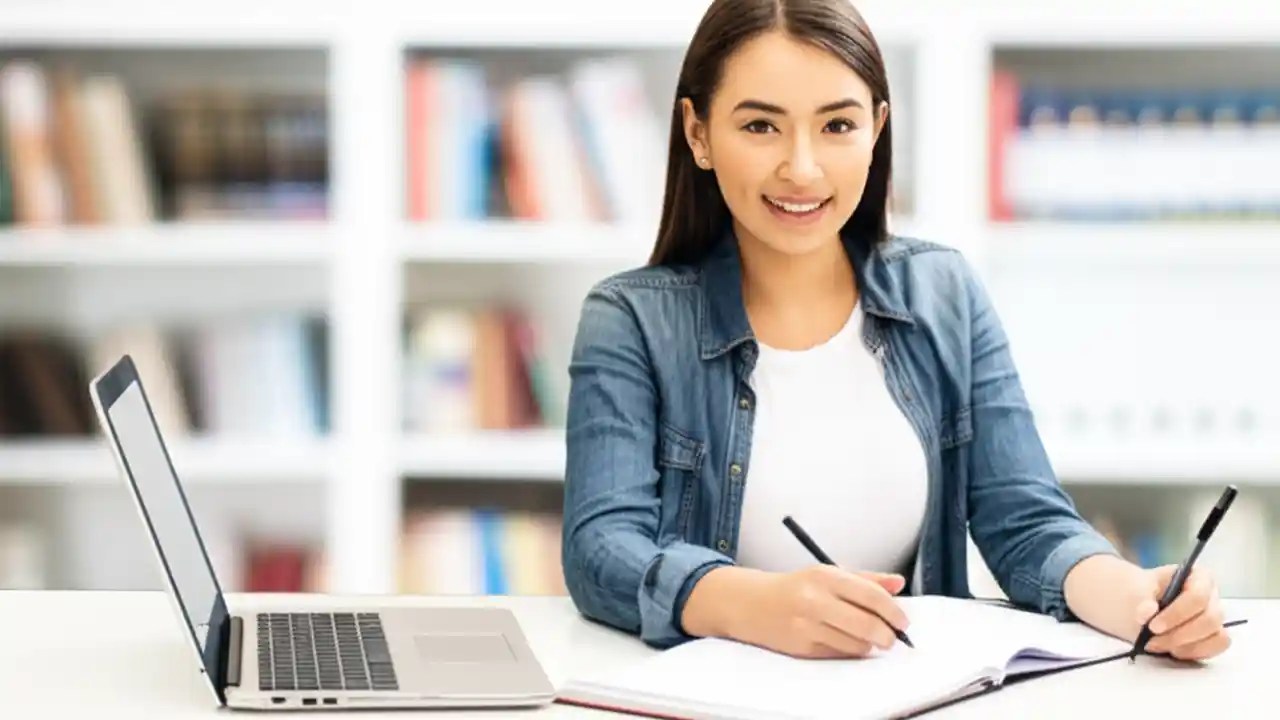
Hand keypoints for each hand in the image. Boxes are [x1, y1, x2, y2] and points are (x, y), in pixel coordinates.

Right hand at [692, 565, 908, 658]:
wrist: (753, 604)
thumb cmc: (796, 587)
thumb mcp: (829, 574)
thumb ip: (865, 579)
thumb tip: (898, 583)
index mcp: (825, 576)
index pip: (871, 595)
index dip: (894, 611)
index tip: (903, 620)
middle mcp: (815, 600)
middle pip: (867, 624)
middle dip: (888, 635)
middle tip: (892, 637)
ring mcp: (807, 626)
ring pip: (856, 644)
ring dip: (870, 645)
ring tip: (868, 638)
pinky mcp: (802, 647)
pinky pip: (840, 653)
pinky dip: (851, 650)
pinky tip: (846, 641)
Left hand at [1134, 565, 1230, 660]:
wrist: (1138, 605)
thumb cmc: (1143, 593)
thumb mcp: (1137, 589)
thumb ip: (1141, 599)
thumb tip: (1148, 612)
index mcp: (1199, 577)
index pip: (1198, 597)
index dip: (1177, 614)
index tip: (1153, 626)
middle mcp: (1212, 597)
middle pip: (1209, 620)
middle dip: (1178, 635)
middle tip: (1151, 642)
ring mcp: (1215, 618)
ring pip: (1215, 637)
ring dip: (1184, 646)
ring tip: (1156, 645)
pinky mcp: (1214, 637)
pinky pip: (1215, 648)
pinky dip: (1194, 653)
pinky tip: (1173, 651)